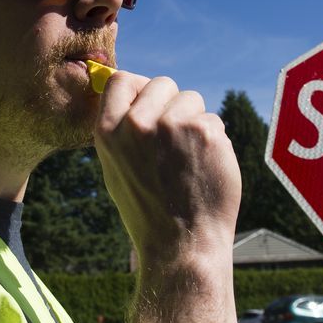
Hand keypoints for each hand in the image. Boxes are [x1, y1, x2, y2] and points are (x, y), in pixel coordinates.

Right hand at [94, 71, 240, 265]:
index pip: (121, 79)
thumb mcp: (116, 166)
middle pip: (162, 84)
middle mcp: (137, 124)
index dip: (140, 88)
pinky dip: (214, 140)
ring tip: (188, 159)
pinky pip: (213, 120)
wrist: (181, 243)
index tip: (152, 105)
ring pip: (192, 99)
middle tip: (175, 141)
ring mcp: (172, 125)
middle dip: (173, 104)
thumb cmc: (148, 208)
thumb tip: (136, 89)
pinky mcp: (204, 132)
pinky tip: (205, 167)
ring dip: (195, 121)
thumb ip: (122, 127)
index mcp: (108, 131)